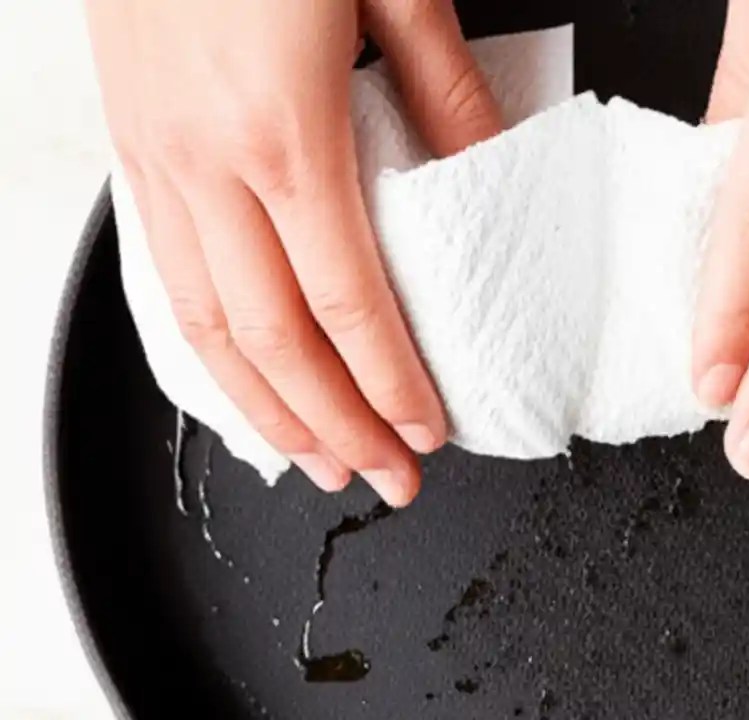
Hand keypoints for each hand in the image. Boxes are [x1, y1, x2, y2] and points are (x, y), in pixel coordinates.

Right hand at [88, 0, 501, 505]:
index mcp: (284, 129)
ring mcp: (153, 157)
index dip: (390, 381)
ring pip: (201, 323)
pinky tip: (239, 375)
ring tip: (318, 457)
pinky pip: (162, 272)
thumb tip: (488, 175)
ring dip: (262, 406)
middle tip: (388, 477)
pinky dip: (202, 345)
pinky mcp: (128, 141)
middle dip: (335, 424)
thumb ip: (443, 91)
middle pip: (272, 338)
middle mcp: (207, 161)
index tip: (429, 431)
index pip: (348, 301)